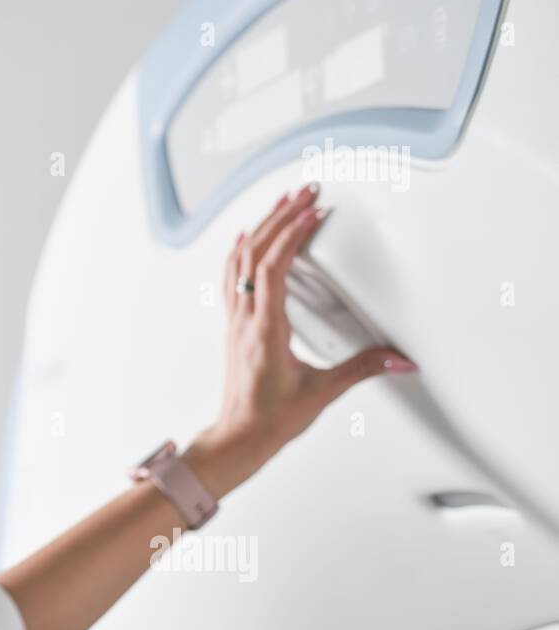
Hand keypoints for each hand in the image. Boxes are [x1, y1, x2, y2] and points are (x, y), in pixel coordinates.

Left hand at [182, 184, 415, 498]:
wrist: (239, 438)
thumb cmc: (271, 420)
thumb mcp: (323, 392)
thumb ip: (363, 370)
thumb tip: (400, 360)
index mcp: (265, 331)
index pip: (271, 269)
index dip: (289, 236)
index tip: (310, 210)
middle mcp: (244, 320)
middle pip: (252, 254)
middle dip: (279, 218)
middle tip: (303, 192)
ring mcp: (235, 321)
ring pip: (237, 261)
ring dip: (259, 228)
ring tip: (281, 203)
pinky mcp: (234, 326)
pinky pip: (230, 277)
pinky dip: (240, 250)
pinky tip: (246, 239)